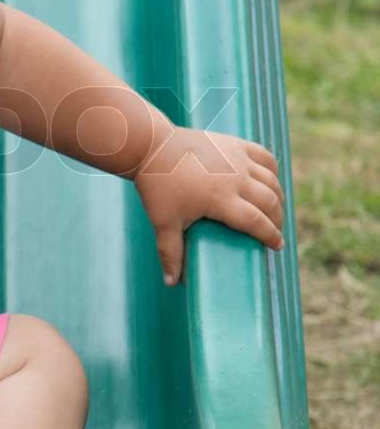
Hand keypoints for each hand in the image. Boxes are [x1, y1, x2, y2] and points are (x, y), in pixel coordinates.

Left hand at [132, 125, 284, 285]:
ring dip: (278, 197)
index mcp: (221, 199)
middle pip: (270, 202)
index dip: (271, 236)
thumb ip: (170, 254)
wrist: (151, 146)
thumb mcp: (163, 222)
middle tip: (275, 232)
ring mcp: (237, 158)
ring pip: (271, 180)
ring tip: (275, 211)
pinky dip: (272, 170)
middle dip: (277, 220)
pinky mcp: (234, 144)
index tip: (278, 247)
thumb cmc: (158, 187)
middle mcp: (236, 177)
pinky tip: (271, 181)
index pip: (257, 222)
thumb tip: (172, 284)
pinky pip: (264, 157)